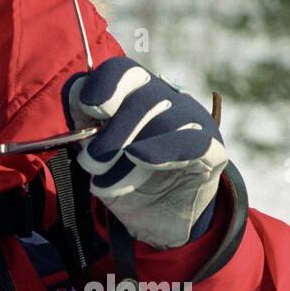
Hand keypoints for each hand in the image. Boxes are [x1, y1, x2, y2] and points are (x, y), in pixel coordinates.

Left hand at [65, 57, 227, 249]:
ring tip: (106, 182)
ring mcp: (194, 123)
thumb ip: (84, 123)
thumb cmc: (121, 176)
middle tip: (91, 162)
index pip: (123, 71)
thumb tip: (76, 95)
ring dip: (129, 152)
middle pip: (144, 95)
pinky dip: (163, 150)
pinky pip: (193, 143)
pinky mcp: (213, 152)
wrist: (154, 219)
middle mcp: (168, 100)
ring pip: (166, 119)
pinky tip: (141, 159)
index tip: (88, 109)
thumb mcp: (95, 152)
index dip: (104, 84)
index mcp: (136, 92)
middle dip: (113, 131)